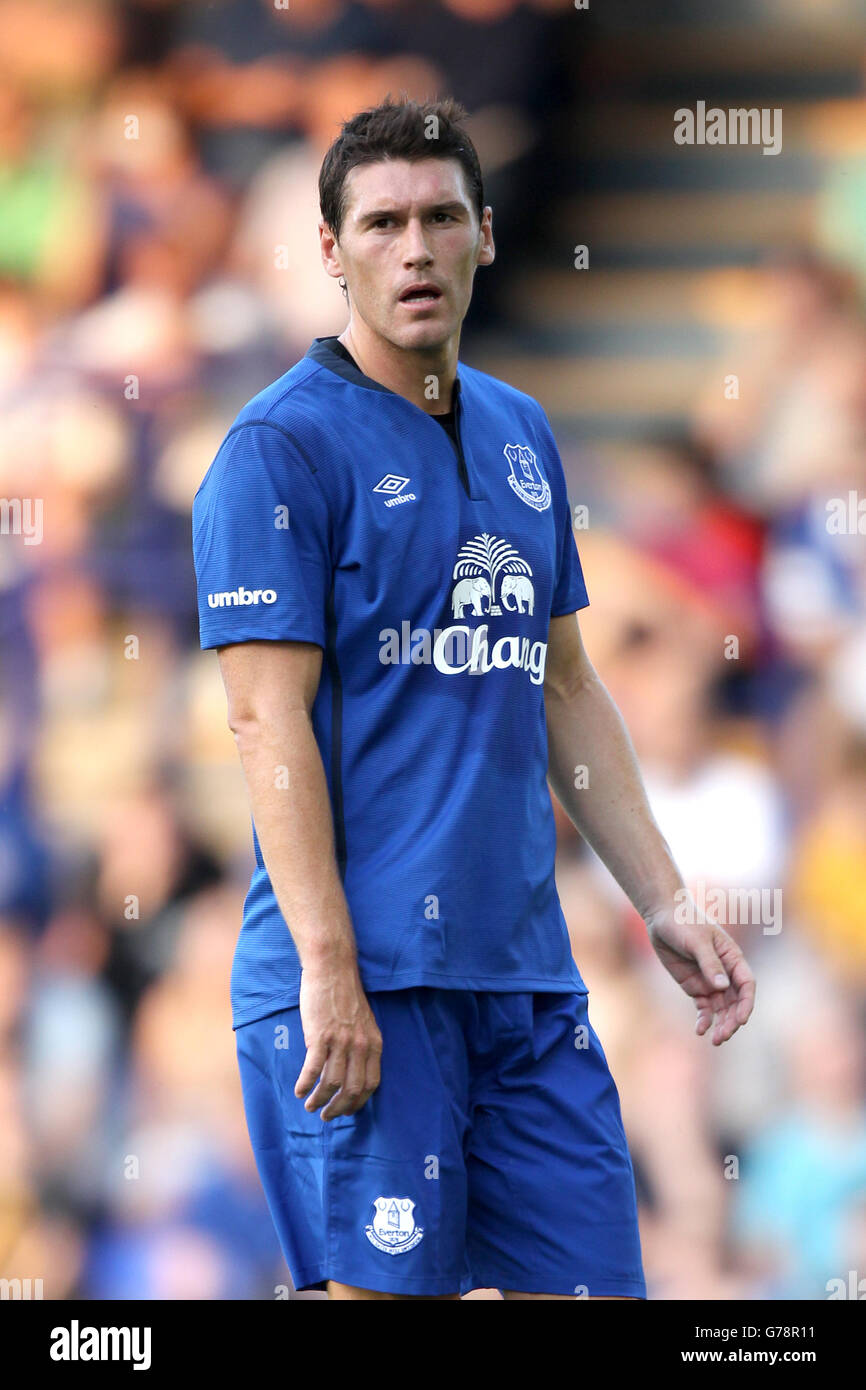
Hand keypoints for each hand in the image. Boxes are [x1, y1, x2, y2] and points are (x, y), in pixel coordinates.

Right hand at [294, 965, 382, 1119]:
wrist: (332, 969)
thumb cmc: (345, 994)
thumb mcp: (364, 1022)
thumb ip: (361, 1045)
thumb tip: (353, 1069)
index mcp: (374, 1043)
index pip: (371, 1084)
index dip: (359, 1102)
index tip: (347, 1110)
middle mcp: (360, 1046)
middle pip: (353, 1090)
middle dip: (339, 1108)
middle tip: (327, 1116)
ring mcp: (340, 1042)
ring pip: (332, 1084)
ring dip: (319, 1100)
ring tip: (310, 1106)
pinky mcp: (320, 1036)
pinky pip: (313, 1070)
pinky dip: (305, 1084)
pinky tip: (299, 1090)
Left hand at [645, 904, 755, 1044]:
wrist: (662, 917)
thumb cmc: (684, 922)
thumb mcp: (697, 941)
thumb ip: (710, 963)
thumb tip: (722, 987)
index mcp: (733, 958)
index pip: (746, 985)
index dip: (746, 1004)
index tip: (740, 1020)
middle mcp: (725, 972)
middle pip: (735, 1001)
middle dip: (732, 1020)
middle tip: (723, 1036)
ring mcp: (710, 981)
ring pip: (722, 1008)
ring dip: (721, 1024)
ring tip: (715, 1040)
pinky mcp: (695, 986)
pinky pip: (704, 1007)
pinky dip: (704, 1019)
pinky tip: (700, 1030)